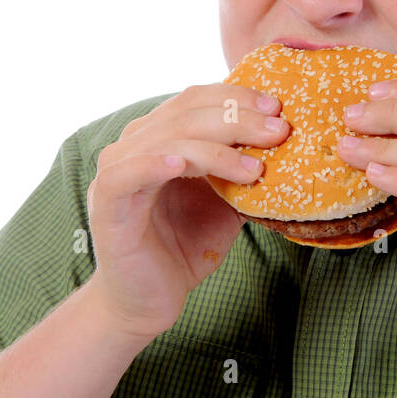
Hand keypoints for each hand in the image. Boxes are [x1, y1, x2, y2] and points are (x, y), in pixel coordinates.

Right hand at [85, 83, 288, 342]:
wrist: (148, 300)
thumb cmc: (184, 245)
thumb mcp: (226, 201)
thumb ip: (245, 170)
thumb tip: (289, 145)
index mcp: (160, 135)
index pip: (196, 99)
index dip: (237, 97)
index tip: (277, 108)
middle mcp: (135, 144)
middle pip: (187, 114)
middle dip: (238, 120)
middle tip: (279, 131)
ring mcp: (117, 170)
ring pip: (168, 141)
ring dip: (216, 149)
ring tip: (256, 167)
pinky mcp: (106, 203)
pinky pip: (129, 174)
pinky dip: (154, 164)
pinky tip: (182, 166)